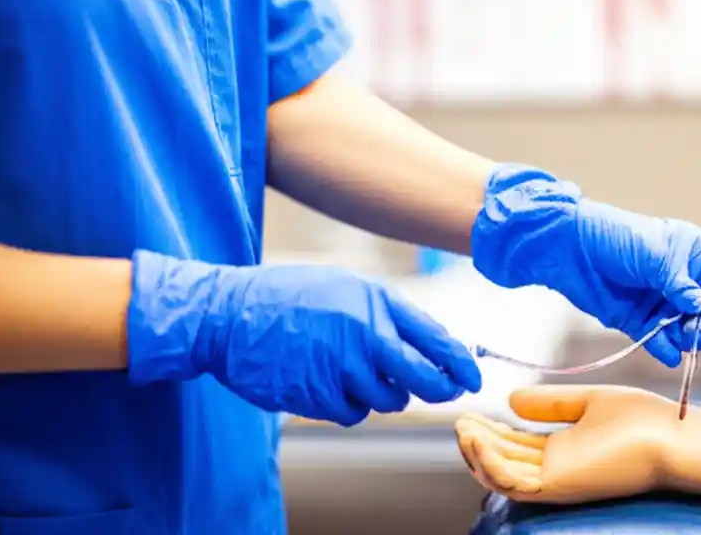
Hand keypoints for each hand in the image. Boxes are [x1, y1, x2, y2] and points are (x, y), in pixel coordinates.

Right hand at [127, 250, 480, 425]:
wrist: (228, 315)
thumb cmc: (291, 298)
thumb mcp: (346, 287)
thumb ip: (388, 315)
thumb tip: (432, 347)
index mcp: (376, 302)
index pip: (435, 339)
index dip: (459, 364)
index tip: (472, 378)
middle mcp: (364, 334)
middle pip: (421, 379)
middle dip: (438, 390)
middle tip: (442, 391)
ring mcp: (340, 367)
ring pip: (387, 399)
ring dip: (381, 393)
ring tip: (353, 370)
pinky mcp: (316, 394)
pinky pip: (351, 412)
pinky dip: (348, 405)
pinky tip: (327, 382)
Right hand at [455, 386, 697, 503]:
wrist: (671, 437)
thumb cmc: (643, 420)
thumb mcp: (588, 402)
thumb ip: (552, 403)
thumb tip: (511, 400)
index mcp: (564, 450)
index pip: (516, 445)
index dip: (491, 430)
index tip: (473, 413)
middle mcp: (556, 468)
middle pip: (503, 460)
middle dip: (477, 442)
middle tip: (460, 420)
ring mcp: (555, 480)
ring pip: (500, 475)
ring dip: (476, 453)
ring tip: (462, 428)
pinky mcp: (557, 486)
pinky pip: (511, 482)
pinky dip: (489, 463)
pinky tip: (477, 438)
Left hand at [471, 165, 700, 365]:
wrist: (571, 250)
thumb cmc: (616, 238)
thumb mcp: (654, 255)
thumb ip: (680, 283)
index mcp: (697, 256)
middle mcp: (686, 282)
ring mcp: (665, 304)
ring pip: (693, 331)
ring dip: (693, 338)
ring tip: (683, 336)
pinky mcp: (644, 322)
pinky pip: (664, 343)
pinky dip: (669, 351)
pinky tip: (670, 354)